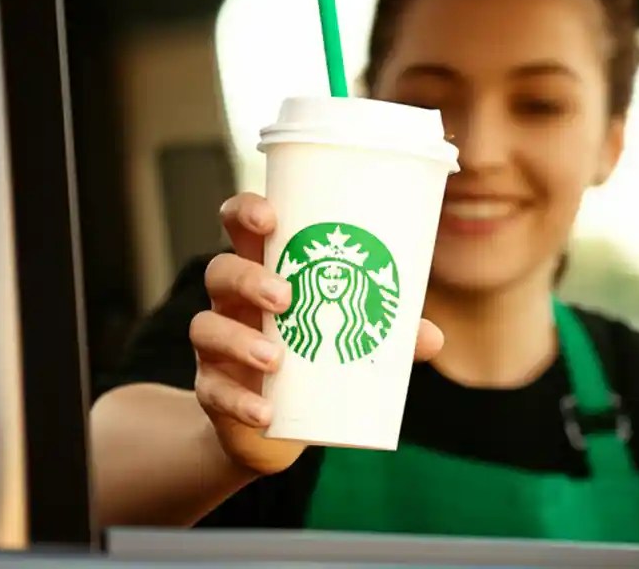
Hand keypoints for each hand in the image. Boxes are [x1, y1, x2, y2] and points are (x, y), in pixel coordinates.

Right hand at [191, 192, 444, 475]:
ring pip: (206, 328)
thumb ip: (391, 332)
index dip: (245, 212)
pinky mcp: (212, 389)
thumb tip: (432, 337)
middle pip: (220, 271)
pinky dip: (239, 402)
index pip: (240, 226)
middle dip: (248, 277)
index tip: (269, 217)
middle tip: (285, 296)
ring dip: (240, 340)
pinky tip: (265, 412)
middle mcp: (233, 302)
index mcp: (265, 271)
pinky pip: (214, 391)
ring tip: (276, 358)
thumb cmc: (315, 354)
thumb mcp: (351, 335)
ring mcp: (217, 345)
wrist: (276, 426)